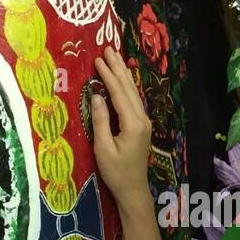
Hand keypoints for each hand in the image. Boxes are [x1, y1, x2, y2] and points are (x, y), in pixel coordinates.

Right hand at [91, 46, 152, 219]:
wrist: (133, 190)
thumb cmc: (116, 172)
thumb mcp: (103, 148)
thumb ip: (100, 121)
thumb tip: (96, 96)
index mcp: (133, 124)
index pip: (119, 93)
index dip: (108, 75)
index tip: (98, 59)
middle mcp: (142, 119)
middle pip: (128, 88)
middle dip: (118, 68)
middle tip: (108, 49)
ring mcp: (144, 122)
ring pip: (132, 93)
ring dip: (123, 75)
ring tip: (114, 58)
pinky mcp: (141, 126)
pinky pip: (133, 101)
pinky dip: (125, 87)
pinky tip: (121, 79)